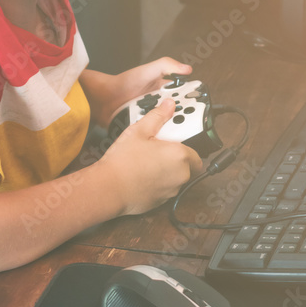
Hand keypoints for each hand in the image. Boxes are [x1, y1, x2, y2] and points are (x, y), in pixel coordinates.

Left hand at [81, 58, 192, 128]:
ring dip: (168, 127)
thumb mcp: (148, 70)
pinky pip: (154, 134)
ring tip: (167, 127)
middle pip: (178, 113)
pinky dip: (155, 134)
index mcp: (165, 90)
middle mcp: (161, 104)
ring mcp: (153, 117)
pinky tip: (155, 134)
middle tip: (180, 119)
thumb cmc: (124, 82)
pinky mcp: (144, 128)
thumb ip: (167, 65)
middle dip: (179, 117)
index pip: (184, 96)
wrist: (103, 99)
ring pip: (168, 126)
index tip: (197, 107)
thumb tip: (187, 69)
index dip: (191, 101)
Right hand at [99, 98, 203, 214]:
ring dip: (167, 170)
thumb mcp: (139, 130)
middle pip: (187, 165)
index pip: (196, 152)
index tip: (173, 140)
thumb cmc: (123, 161)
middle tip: (157, 149)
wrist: (109, 189)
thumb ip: (158, 116)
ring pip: (176, 178)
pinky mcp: (162, 201)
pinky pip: (166, 189)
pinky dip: (158, 182)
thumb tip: (169, 105)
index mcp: (180, 156)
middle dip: (175, 158)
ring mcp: (172, 190)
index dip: (185, 145)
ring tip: (147, 161)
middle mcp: (181, 175)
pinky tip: (142, 174)